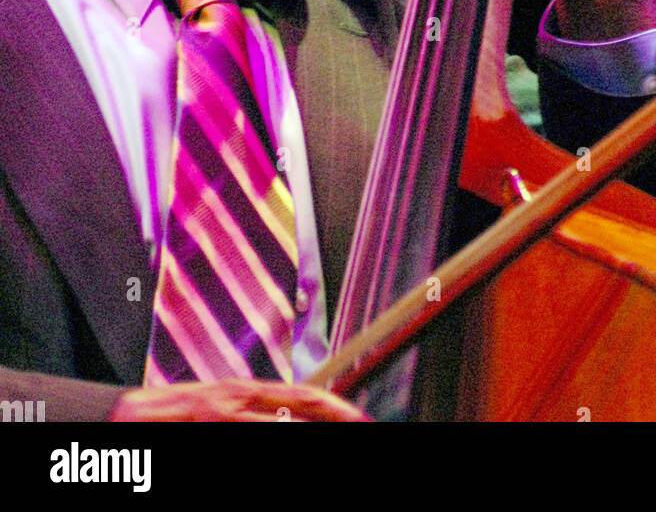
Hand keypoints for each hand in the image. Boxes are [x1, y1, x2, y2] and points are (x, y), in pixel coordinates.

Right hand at [109, 378, 369, 421]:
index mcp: (243, 390)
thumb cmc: (168, 417)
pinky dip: (276, 434)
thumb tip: (282, 419)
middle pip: (301, 400)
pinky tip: (292, 434)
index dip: (334, 407)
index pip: (301, 395)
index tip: (360, 419)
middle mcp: (239, 396)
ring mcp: (226, 411)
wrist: (122, 418)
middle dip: (336, 413)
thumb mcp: (215, 407)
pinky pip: (254, 432)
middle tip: (365, 424)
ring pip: (281, 421)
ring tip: (342, 430)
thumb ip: (248, 412)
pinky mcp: (212, 423)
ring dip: (307, 428)